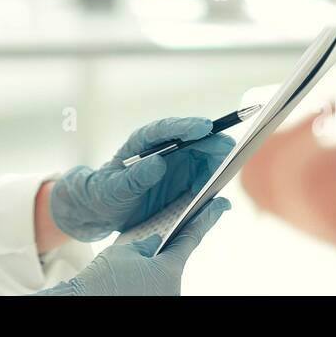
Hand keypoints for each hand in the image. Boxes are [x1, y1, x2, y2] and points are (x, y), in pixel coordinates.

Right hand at [35, 198, 230, 295]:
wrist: (82, 301)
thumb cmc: (103, 277)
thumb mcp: (126, 250)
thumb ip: (148, 242)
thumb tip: (157, 241)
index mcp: (169, 269)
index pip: (193, 236)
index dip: (208, 217)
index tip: (221, 203)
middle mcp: (172, 288)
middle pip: (177, 257)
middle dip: (173, 241)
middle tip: (174, 220)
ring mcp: (165, 297)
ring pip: (165, 272)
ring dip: (158, 260)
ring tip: (146, 246)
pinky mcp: (154, 301)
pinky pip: (156, 284)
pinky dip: (151, 273)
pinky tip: (139, 267)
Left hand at [49, 116, 234, 241]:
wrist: (105, 210)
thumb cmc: (105, 193)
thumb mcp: (115, 188)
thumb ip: (135, 177)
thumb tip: (158, 163)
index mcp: (144, 142)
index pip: (167, 129)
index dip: (187, 127)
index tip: (205, 127)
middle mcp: (166, 149)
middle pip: (196, 141)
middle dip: (214, 145)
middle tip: (230, 157)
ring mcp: (178, 164)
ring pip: (207, 159)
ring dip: (218, 167)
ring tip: (220, 182)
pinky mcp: (186, 180)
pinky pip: (206, 179)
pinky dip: (214, 185)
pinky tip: (214, 198)